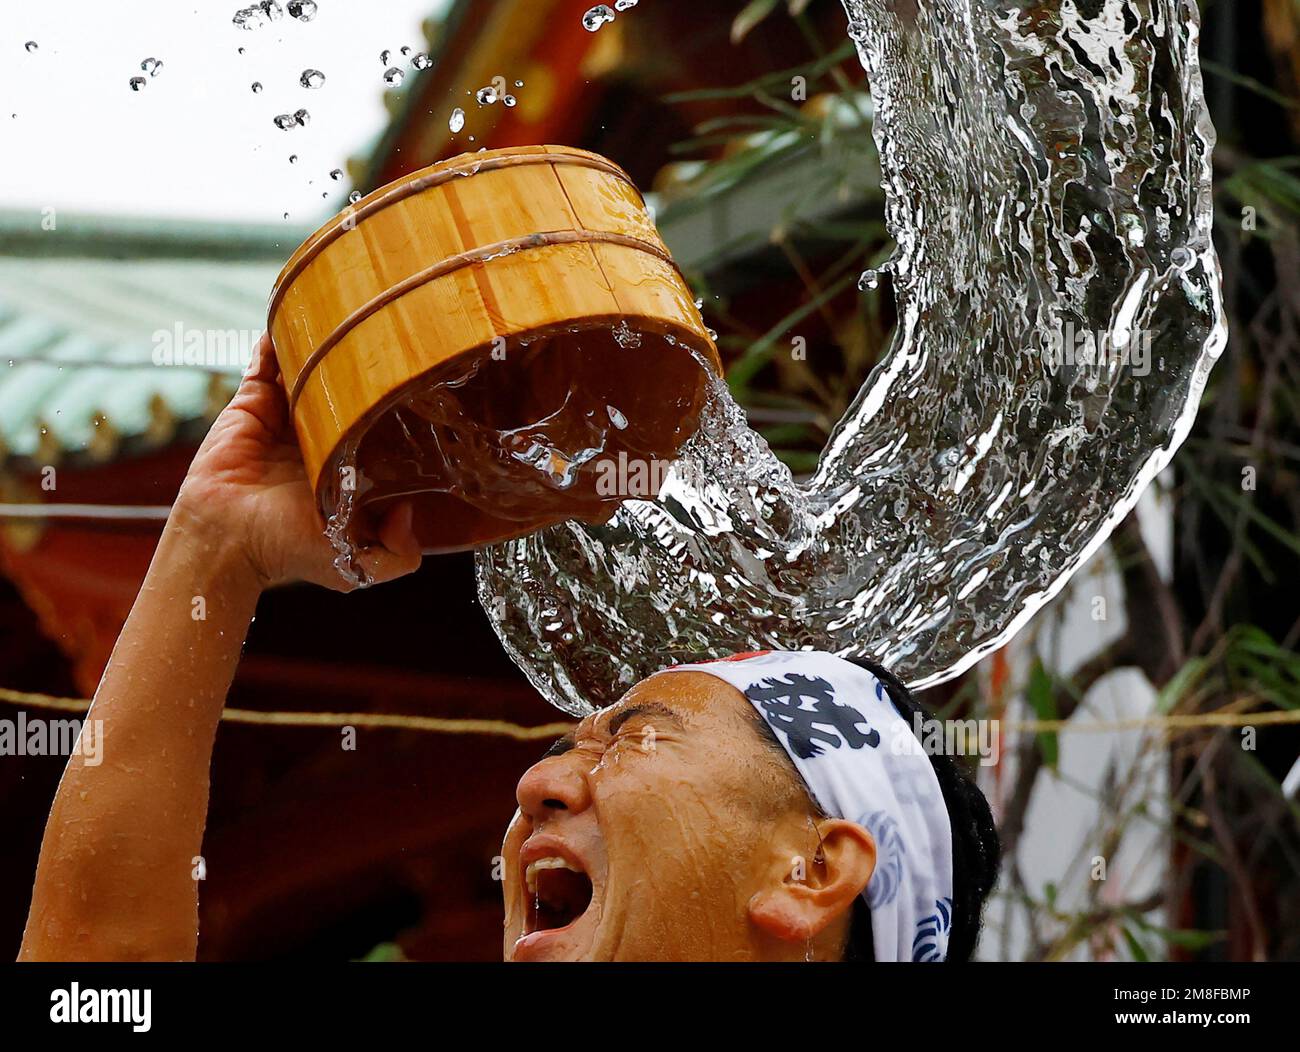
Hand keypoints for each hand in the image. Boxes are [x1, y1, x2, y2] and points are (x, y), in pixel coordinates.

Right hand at [175, 333, 421, 591]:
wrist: (228, 540)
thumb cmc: (289, 553)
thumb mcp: (359, 564)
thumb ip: (398, 553)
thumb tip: (411, 513)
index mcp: (350, 467)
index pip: (382, 429)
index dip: (399, 409)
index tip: (423, 384)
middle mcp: (322, 438)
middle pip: (351, 392)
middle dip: (367, 368)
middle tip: (393, 340)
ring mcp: (288, 418)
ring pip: (312, 371)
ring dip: (325, 347)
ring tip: (349, 316)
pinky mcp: (253, 403)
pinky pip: (267, 362)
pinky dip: (278, 340)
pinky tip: (296, 317)